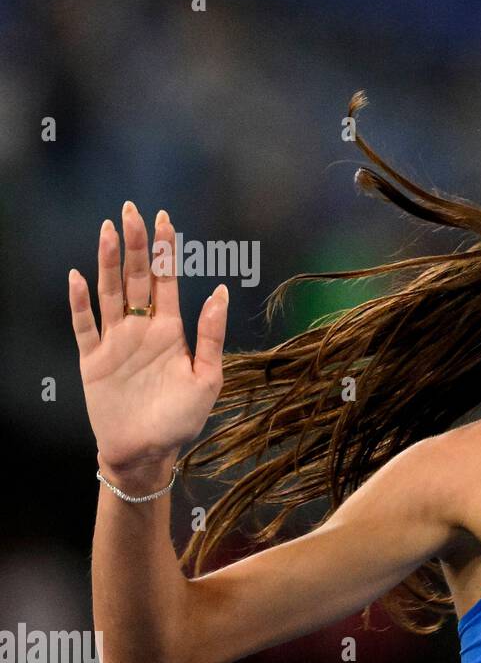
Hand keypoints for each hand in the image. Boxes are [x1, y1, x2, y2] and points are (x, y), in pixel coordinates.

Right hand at [68, 201, 228, 470]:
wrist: (147, 453)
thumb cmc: (181, 420)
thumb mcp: (207, 378)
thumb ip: (211, 335)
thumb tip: (220, 291)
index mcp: (171, 332)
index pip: (167, 281)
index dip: (165, 250)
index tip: (163, 217)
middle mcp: (141, 330)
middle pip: (137, 278)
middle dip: (136, 244)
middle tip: (131, 210)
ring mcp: (115, 342)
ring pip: (110, 292)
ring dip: (109, 262)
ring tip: (109, 230)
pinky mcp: (92, 360)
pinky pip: (84, 325)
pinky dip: (79, 302)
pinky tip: (78, 277)